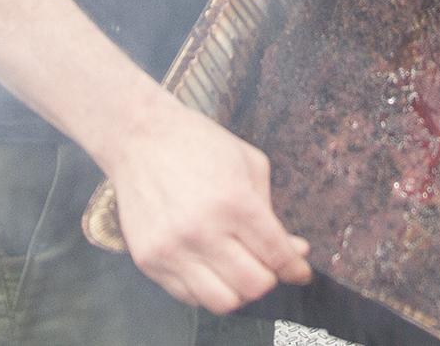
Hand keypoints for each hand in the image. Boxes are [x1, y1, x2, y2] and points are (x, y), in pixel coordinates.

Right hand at [103, 95, 311, 313]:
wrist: (139, 138)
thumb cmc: (199, 145)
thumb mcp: (249, 164)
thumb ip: (271, 211)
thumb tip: (293, 251)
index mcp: (234, 202)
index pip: (277, 255)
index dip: (295, 268)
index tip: (300, 272)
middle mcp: (203, 231)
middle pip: (254, 286)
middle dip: (269, 278)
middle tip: (267, 264)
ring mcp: (172, 250)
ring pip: (223, 302)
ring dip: (238, 291)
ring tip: (238, 270)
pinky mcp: (149, 260)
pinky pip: (188, 297)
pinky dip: (207, 288)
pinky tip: (209, 266)